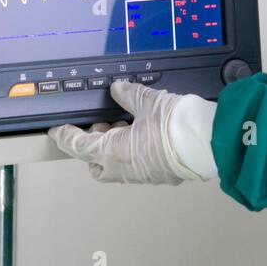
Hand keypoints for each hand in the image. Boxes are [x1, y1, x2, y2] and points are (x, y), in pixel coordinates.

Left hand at [48, 81, 201, 184]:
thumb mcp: (148, 101)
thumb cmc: (178, 126)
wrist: (208, 142)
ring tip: (125, 128)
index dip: (65, 136)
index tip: (58, 131)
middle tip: (100, 126)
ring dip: (113, 150)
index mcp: (114, 151)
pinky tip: (144, 137)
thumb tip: (118, 89)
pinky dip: (132, 154)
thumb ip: (128, 94)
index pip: (78, 145)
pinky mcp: (160, 176)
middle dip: (92, 146)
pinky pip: (136, 168)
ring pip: (116, 167)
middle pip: (95, 163)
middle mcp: (124, 169)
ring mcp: (142, 176)